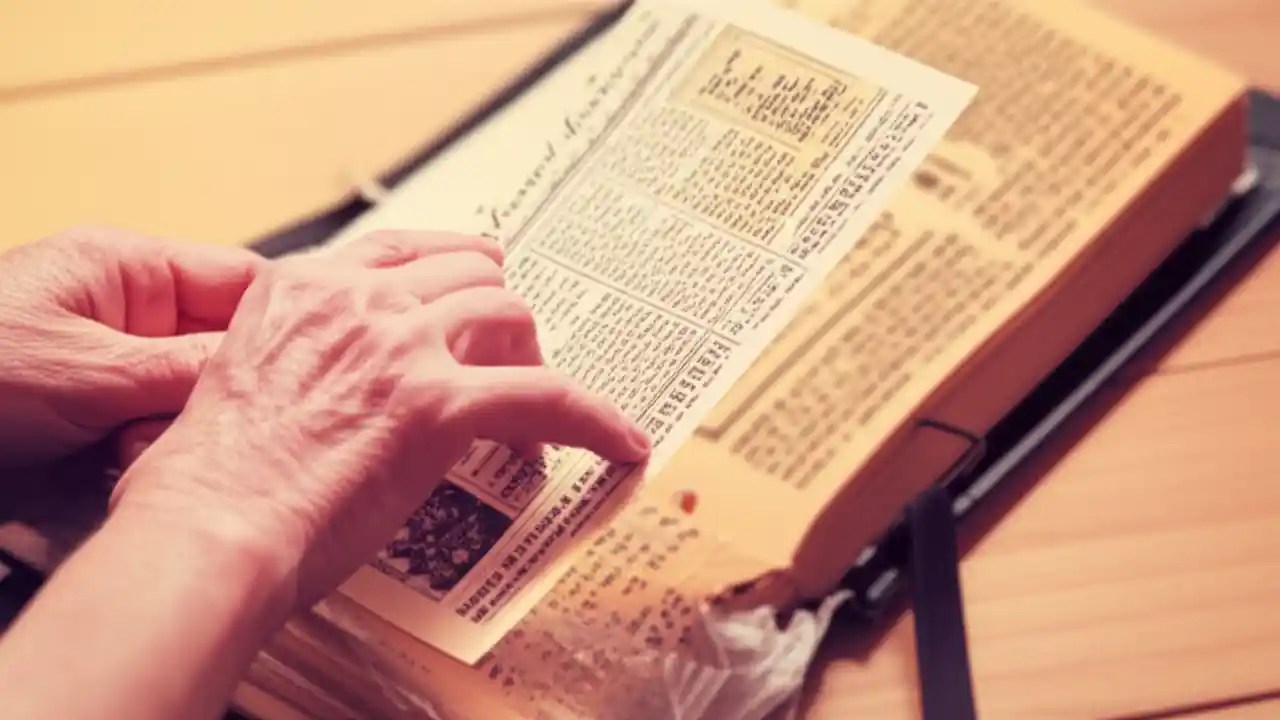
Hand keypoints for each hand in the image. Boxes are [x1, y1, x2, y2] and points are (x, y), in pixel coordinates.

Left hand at [0, 227, 261, 466]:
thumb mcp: (92, 374)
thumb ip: (190, 369)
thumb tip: (277, 368)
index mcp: (131, 266)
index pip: (241, 279)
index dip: (280, 323)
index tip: (304, 375)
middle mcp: (128, 303)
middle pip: (220, 339)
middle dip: (223, 389)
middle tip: (216, 429)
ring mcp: (112, 351)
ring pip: (188, 387)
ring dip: (182, 425)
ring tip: (149, 449)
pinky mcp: (93, 397)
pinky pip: (151, 418)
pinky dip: (152, 444)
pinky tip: (130, 462)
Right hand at [111, 230, 649, 610]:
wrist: (208, 528)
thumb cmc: (215, 480)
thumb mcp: (245, 376)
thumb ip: (306, 352)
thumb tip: (355, 380)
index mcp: (306, 284)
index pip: (409, 250)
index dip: (459, 274)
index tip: (482, 294)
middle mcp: (359, 298)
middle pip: (472, 276)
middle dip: (501, 322)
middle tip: (507, 370)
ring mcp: (401, 343)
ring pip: (512, 317)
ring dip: (535, 360)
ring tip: (537, 417)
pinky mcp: (439, 403)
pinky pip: (550, 396)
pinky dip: (596, 420)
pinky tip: (622, 444)